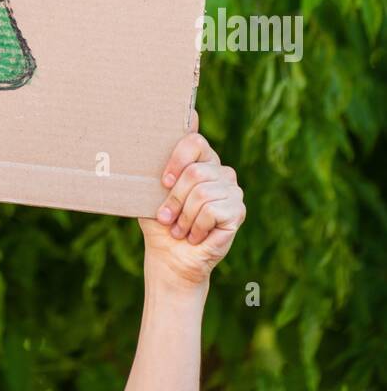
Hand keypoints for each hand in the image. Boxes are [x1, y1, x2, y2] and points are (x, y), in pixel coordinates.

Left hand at [139, 112, 244, 288]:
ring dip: (184, 217)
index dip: (177, 160)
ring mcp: (233, 190)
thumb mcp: (153, 190)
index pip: (195, 141)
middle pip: (195, 172)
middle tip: (166, 217)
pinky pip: (212, 210)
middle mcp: (220, 171)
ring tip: (179, 229)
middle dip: (174, 199)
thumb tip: (156, 134)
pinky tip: (195, 236)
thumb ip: (157, 164)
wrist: (170, 256)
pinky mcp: (238, 211)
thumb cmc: (160, 220)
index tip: (163, 182)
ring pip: (202, 193)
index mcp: (201, 160)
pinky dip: (196, 227)